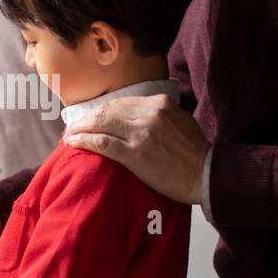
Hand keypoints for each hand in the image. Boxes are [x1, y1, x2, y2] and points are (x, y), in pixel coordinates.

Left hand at [62, 94, 208, 204]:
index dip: (102, 110)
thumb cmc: (195, 154)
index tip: (91, 117)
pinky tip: (74, 143)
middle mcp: (149, 113)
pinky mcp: (135, 154)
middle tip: (74, 125)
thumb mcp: (180, 122)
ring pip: (101, 125)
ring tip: (70, 134)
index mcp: (160, 103)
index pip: (121, 103)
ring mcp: (141, 133)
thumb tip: (138, 115)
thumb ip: (159, 115)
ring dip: (81, 129)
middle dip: (87, 118)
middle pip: (108, 111)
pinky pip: (102, 144)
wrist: (207, 174)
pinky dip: (85, 141)